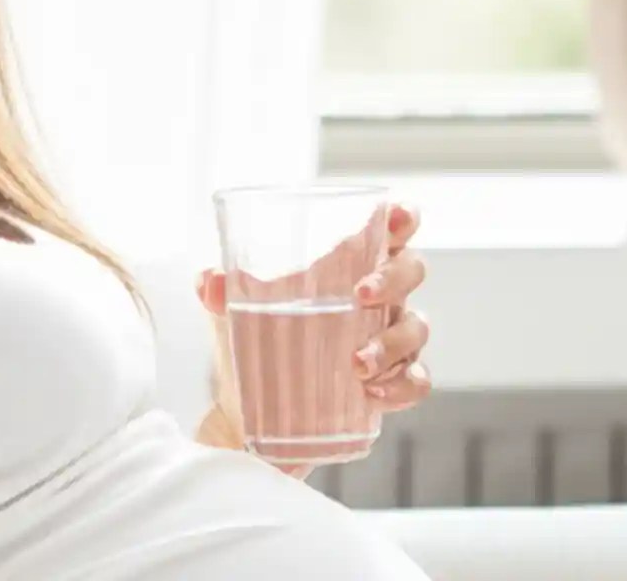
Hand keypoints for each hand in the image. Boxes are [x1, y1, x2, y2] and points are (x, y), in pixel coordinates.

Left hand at [194, 203, 431, 458]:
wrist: (249, 407)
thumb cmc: (254, 339)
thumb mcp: (233, 313)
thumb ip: (221, 293)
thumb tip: (210, 281)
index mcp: (348, 264)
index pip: (391, 229)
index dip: (403, 217)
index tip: (396, 219)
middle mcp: (379, 296)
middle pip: (412, 270)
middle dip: (393, 279)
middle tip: (359, 296)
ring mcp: (389, 337)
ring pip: (416, 328)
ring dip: (391, 343)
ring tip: (356, 364)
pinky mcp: (390, 382)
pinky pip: (416, 380)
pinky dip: (402, 387)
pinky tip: (373, 393)